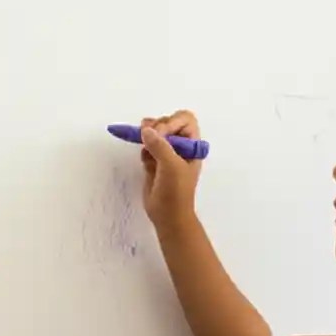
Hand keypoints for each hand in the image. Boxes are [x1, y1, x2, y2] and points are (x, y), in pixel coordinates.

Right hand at [139, 110, 202, 230]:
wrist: (168, 215)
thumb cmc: (176, 191)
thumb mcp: (171, 166)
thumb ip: (160, 145)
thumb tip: (145, 129)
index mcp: (192, 144)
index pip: (185, 119)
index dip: (172, 122)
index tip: (161, 134)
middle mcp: (181, 146)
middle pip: (168, 122)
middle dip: (157, 127)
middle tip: (148, 138)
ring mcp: (167, 153)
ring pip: (155, 133)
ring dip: (148, 136)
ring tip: (144, 146)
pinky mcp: (154, 162)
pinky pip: (147, 146)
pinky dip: (143, 148)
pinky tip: (144, 159)